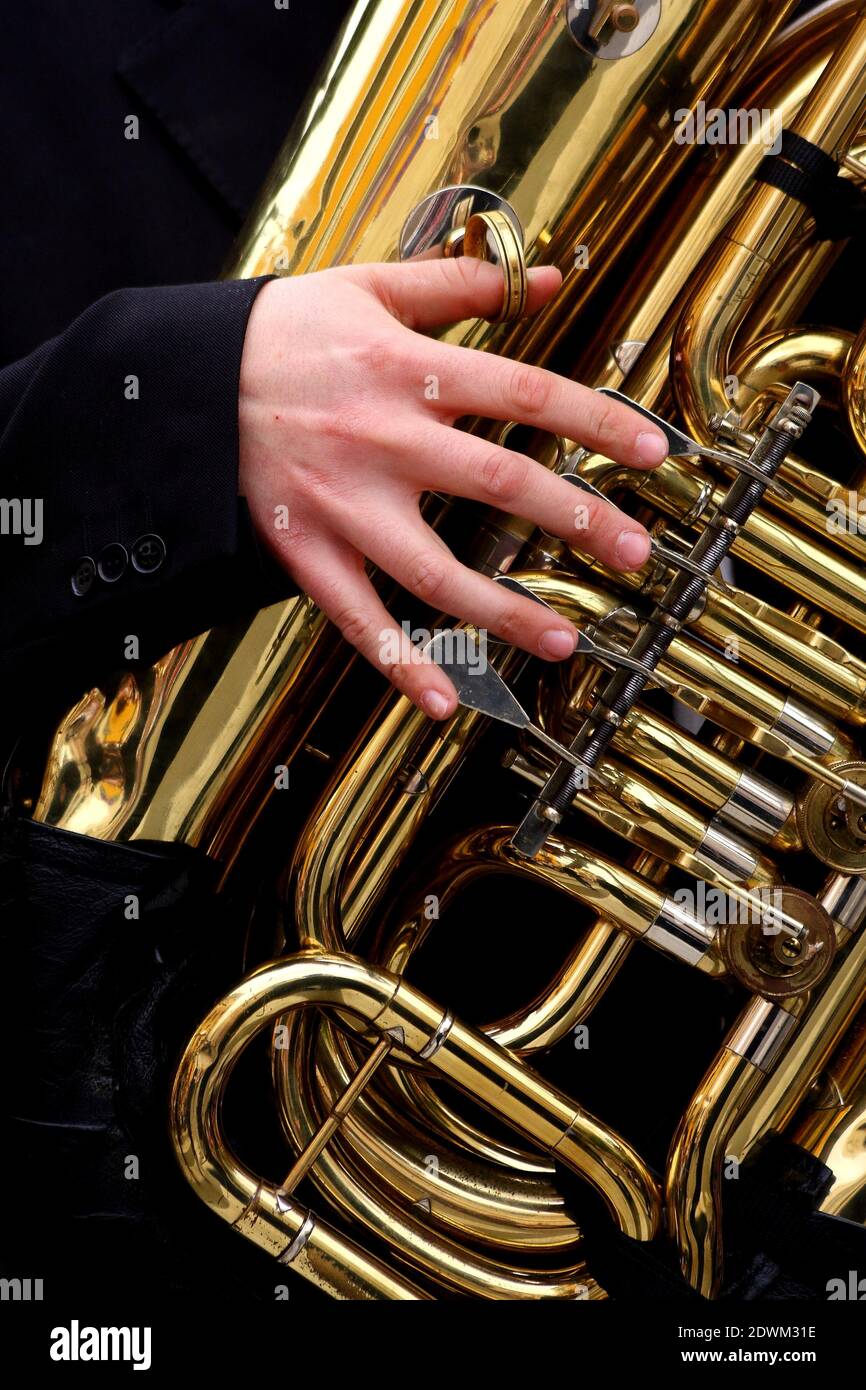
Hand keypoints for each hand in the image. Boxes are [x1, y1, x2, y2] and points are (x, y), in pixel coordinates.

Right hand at [238, 258, 667, 718]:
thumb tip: (548, 280)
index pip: (525, 393)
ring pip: (436, 569)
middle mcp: (383, 439)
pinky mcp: (306, 551)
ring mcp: (344, 504)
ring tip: (564, 639)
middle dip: (576, 519)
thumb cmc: (283, 333)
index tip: (654, 453)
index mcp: (408, 370)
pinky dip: (398, 663)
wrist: (183, 379)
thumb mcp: (370, 287)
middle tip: (635, 553)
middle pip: (498, 482)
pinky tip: (443, 701)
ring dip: (504, 611)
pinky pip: (356, 617)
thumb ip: (463, 287)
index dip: (598, 423)